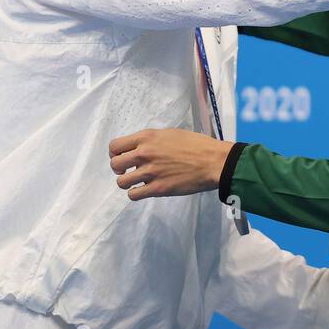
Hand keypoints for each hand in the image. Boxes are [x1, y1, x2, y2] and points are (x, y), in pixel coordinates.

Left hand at [108, 129, 232, 199]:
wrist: (213, 162)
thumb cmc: (197, 145)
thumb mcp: (171, 134)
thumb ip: (152, 141)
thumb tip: (142, 148)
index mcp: (147, 137)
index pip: (115, 146)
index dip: (115, 153)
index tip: (123, 157)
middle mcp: (145, 154)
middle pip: (115, 164)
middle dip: (119, 169)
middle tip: (129, 171)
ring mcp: (150, 172)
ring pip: (121, 182)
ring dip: (127, 182)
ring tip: (137, 181)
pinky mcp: (157, 189)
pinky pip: (133, 194)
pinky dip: (136, 193)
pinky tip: (144, 189)